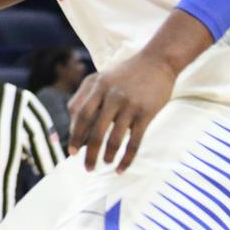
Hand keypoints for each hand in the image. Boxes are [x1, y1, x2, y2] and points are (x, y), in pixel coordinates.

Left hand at [67, 53, 176, 171]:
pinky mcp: (146, 113)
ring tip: (104, 164)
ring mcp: (129, 105)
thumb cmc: (125, 73)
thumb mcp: (101, 78)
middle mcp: (111, 95)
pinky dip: (126, 157)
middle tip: (87, 167)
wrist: (157, 61)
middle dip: (89, 152)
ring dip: (107, 155)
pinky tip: (121, 167)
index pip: (80, 114)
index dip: (75, 135)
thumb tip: (74, 126)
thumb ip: (85, 97)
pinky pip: (134, 141)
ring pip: (114, 138)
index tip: (72, 152)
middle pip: (95, 130)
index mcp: (97, 86)